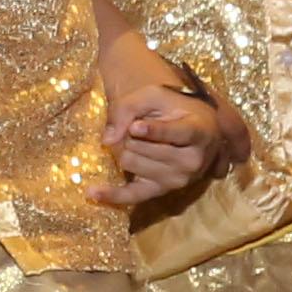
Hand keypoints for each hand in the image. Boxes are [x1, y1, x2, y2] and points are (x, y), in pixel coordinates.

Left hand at [104, 81, 228, 201]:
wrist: (192, 129)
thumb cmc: (172, 107)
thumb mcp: (153, 96)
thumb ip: (129, 108)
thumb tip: (107, 141)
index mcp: (199, 132)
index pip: (175, 134)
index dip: (153, 131)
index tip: (136, 127)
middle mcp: (193, 160)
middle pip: (141, 147)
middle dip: (129, 134)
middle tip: (137, 125)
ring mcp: (178, 179)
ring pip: (131, 163)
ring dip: (124, 149)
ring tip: (138, 140)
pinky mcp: (161, 190)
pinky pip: (133, 195)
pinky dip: (111, 194)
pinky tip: (92, 192)